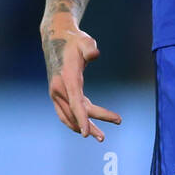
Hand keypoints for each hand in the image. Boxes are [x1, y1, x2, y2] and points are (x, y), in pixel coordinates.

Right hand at [40, 13, 121, 141]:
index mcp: (67, 79)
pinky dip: (76, 121)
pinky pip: (66, 113)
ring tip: (101, 135)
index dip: (82, 119)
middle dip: (93, 123)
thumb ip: (89, 48)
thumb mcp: (84, 41)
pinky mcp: (58, 95)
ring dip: (85, 126)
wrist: (55, 39)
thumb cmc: (74, 41)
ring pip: (70, 117)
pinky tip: (89, 127)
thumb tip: (94, 55)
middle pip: (77, 112)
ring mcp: (56, 94)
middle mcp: (59, 89)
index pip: (75, 103)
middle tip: (118, 121)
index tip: (86, 133)